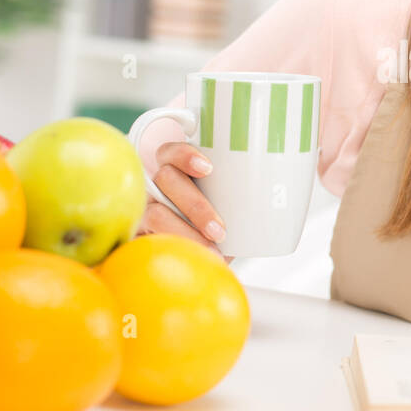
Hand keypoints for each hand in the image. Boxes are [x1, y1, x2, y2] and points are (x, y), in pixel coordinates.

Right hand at [139, 141, 230, 258]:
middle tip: (219, 229)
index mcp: (177, 171)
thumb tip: (273, 191)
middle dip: (195, 205)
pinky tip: (186, 257)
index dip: (186, 156)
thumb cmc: (215, 224)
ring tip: (211, 249)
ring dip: (184, 230)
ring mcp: (144, 210)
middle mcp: (156, 187)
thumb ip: (239, 196)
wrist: (197, 258)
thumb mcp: (227, 206)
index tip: (208, 168)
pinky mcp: (137, 236)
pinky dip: (168, 248)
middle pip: (166, 179)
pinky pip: (144, 240)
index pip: (171, 152)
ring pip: (155, 213)